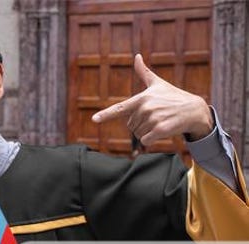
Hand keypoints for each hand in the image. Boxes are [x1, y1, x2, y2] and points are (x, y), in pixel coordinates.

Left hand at [92, 53, 212, 143]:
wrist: (194, 110)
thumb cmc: (173, 97)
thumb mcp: (157, 84)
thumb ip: (144, 73)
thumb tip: (137, 56)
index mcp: (142, 98)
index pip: (120, 108)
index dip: (106, 114)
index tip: (94, 119)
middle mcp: (146, 108)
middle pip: (131, 126)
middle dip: (141, 124)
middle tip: (156, 116)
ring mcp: (153, 119)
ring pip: (138, 134)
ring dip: (147, 132)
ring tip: (160, 121)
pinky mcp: (160, 130)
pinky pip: (145, 141)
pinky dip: (151, 140)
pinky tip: (162, 130)